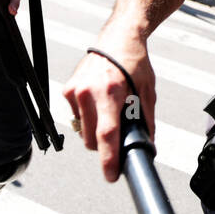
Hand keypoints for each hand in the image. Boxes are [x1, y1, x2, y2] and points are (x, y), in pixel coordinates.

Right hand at [63, 34, 156, 181]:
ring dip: (95, 132)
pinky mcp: (67, 89)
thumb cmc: (135, 64)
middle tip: (119, 137)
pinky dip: (88, 118)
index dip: (109, 159)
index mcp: (111, 92)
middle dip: (105, 147)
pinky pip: (77, 117)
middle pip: (92, 139)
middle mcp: (89, 92)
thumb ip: (146, 120)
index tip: (111, 176)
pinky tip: (98, 103)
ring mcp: (75, 90)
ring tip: (109, 113)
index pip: (108, 134)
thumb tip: (147, 145)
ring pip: (82, 131)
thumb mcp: (147, 92)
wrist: (118, 38)